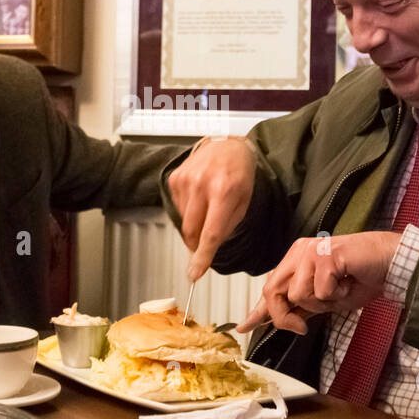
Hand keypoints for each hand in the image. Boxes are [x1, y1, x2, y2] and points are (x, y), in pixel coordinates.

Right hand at [167, 136, 256, 280]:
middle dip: (196, 244)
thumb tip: (208, 248)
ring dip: (194, 223)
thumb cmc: (239, 172)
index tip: (194, 273)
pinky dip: (188, 210)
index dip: (202, 257)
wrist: (226, 144)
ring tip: (208, 205)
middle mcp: (202, 184)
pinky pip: (178, 208)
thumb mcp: (244, 201)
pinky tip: (199, 196)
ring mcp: (185, 180)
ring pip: (184, 221)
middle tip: (204, 243)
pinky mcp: (175, 178)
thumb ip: (227, 226)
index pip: (210, 233)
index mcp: (224, 191)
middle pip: (191, 231)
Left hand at [239, 231, 402, 334]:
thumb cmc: (362, 278)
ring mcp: (311, 251)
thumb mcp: (328, 300)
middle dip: (285, 316)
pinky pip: (319, 291)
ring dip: (321, 303)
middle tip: (301, 328)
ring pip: (298, 295)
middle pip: (274, 291)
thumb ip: (304, 307)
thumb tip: (286, 322)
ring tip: (340, 290)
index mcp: (297, 259)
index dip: (258, 310)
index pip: (272, 288)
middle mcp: (299, 252)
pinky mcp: (324, 255)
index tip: (244, 326)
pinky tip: (348, 282)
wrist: (390, 263)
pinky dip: (336, 295)